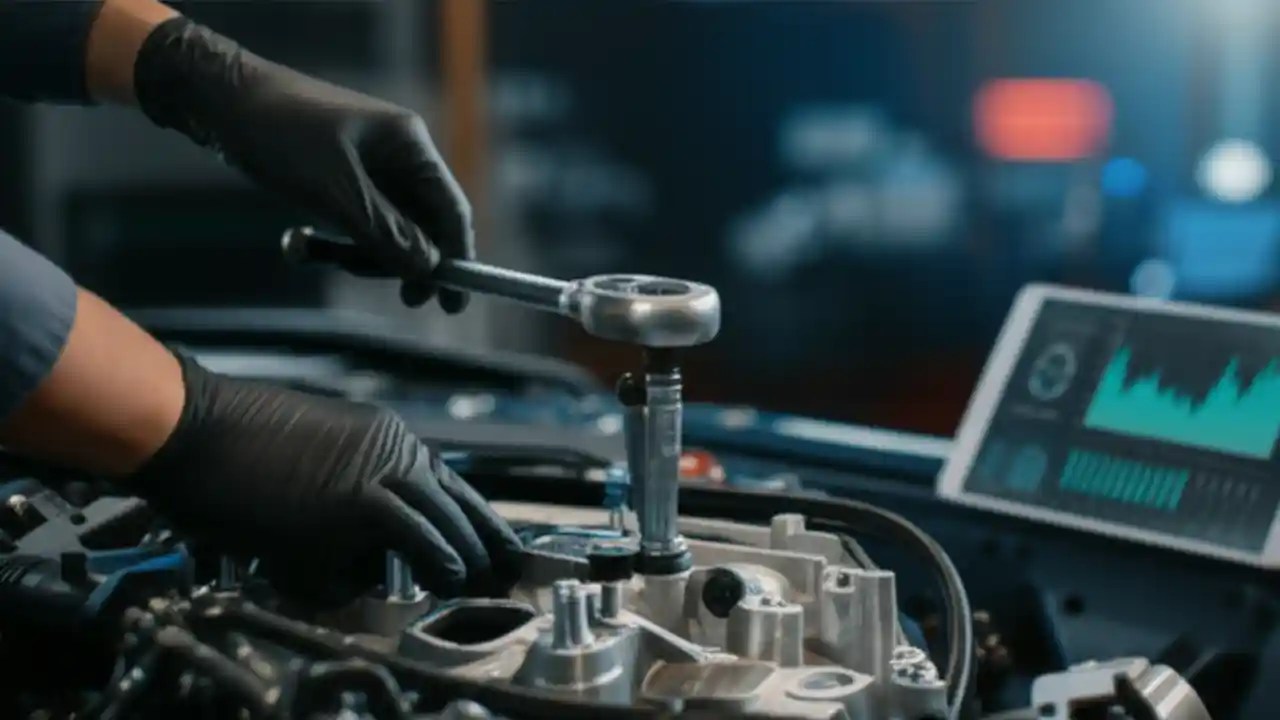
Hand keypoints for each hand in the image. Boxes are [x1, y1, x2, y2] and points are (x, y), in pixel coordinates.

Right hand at [127, 355, 520, 605]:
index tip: (501, 544)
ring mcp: (373, 476)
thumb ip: (350, 485)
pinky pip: (406, 544)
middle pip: (458, 505)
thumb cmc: (234, 440)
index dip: (480, 519)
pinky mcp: (352, 505)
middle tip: (508, 570)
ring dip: (463, 560)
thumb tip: (370, 539)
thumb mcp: (315, 450)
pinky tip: (444, 576)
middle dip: (488, 544)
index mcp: (384, 437)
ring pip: (443, 525)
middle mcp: (390, 452)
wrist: (192, 424)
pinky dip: (431, 562)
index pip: (450, 485)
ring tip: (476, 582)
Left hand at [132, 18, 471, 311]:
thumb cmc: (279, 133)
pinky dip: (340, 238)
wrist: (217, 98)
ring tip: (324, 256)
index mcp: (408, 143)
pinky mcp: (342, 172)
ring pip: (389, 225)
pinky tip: (304, 244)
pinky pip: (358, 217)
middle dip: (407, 260)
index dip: (458, 257)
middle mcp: (397, 152)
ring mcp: (370, 162)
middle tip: (399, 295)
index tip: (453, 303)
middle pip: (424, 221)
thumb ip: (384, 232)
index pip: (450, 208)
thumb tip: (428, 267)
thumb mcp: (333, 190)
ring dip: (365, 251)